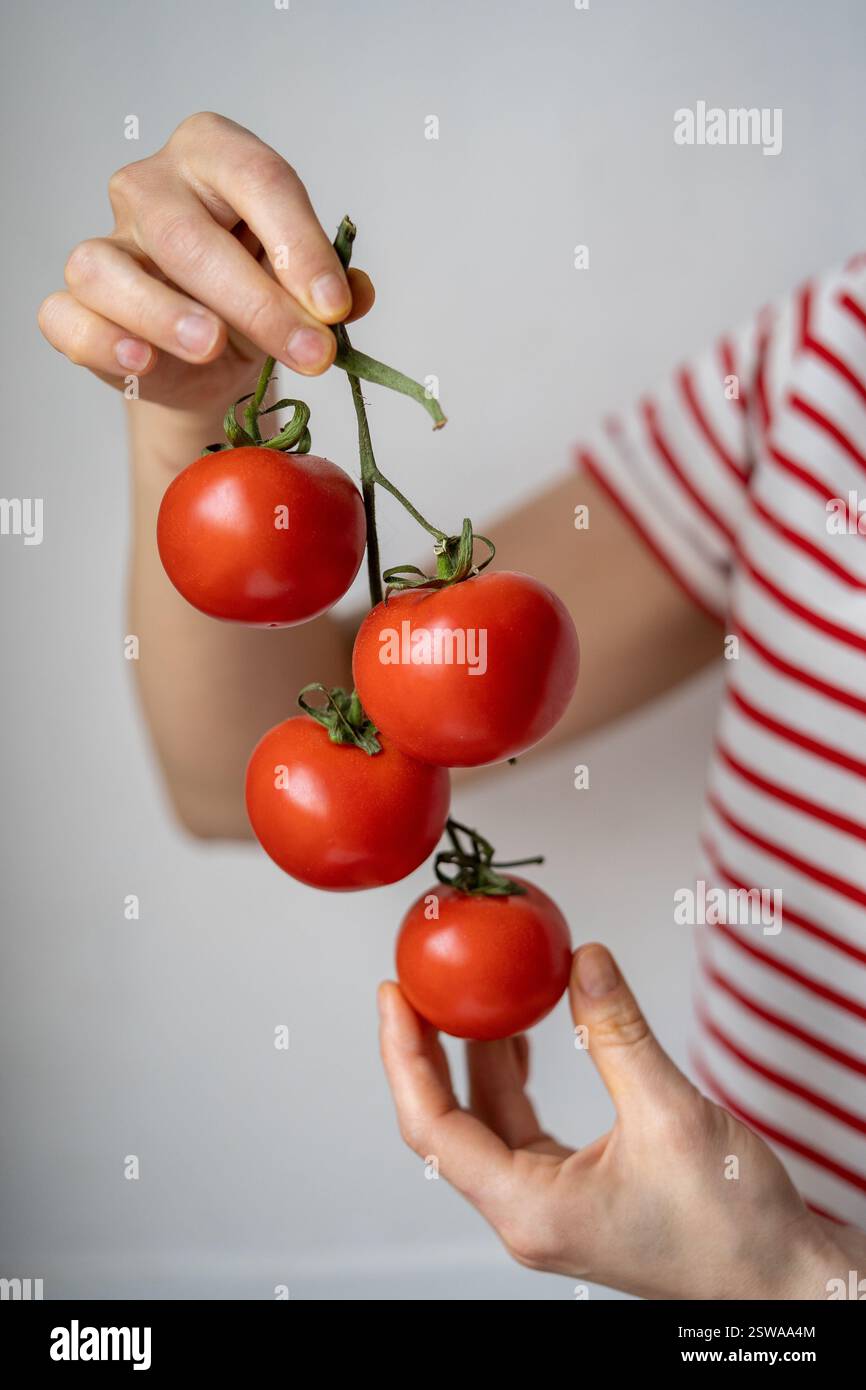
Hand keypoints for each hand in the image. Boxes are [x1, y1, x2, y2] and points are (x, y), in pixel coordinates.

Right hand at [37, 111, 374, 415]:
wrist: (209, 355)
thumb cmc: (255, 295)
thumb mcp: (302, 284)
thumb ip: (330, 286)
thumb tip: (352, 296)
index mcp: (214, 155)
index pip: (258, 179)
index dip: (301, 246)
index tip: (334, 307)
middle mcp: (150, 187)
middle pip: (188, 233)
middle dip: (255, 300)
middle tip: (309, 353)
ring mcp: (106, 243)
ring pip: (110, 268)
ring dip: (164, 312)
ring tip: (211, 346)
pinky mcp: (78, 303)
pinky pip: (69, 317)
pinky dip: (104, 341)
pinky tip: (144, 363)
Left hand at [378, 944, 855, 1298]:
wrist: (784, 1281)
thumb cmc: (734, 1226)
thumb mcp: (669, 1113)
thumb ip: (616, 1033)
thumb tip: (581, 962)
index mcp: (531, 1209)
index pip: (433, 1128)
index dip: (404, 1057)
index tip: (393, 998)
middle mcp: (528, 1214)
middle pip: (448, 1124)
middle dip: (428, 1051)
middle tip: (417, 986)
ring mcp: (550, 1207)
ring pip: (487, 1124)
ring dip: (475, 1059)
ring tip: (468, 997)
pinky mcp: (576, 1194)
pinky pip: (523, 1129)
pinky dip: (516, 1078)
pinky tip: (522, 1037)